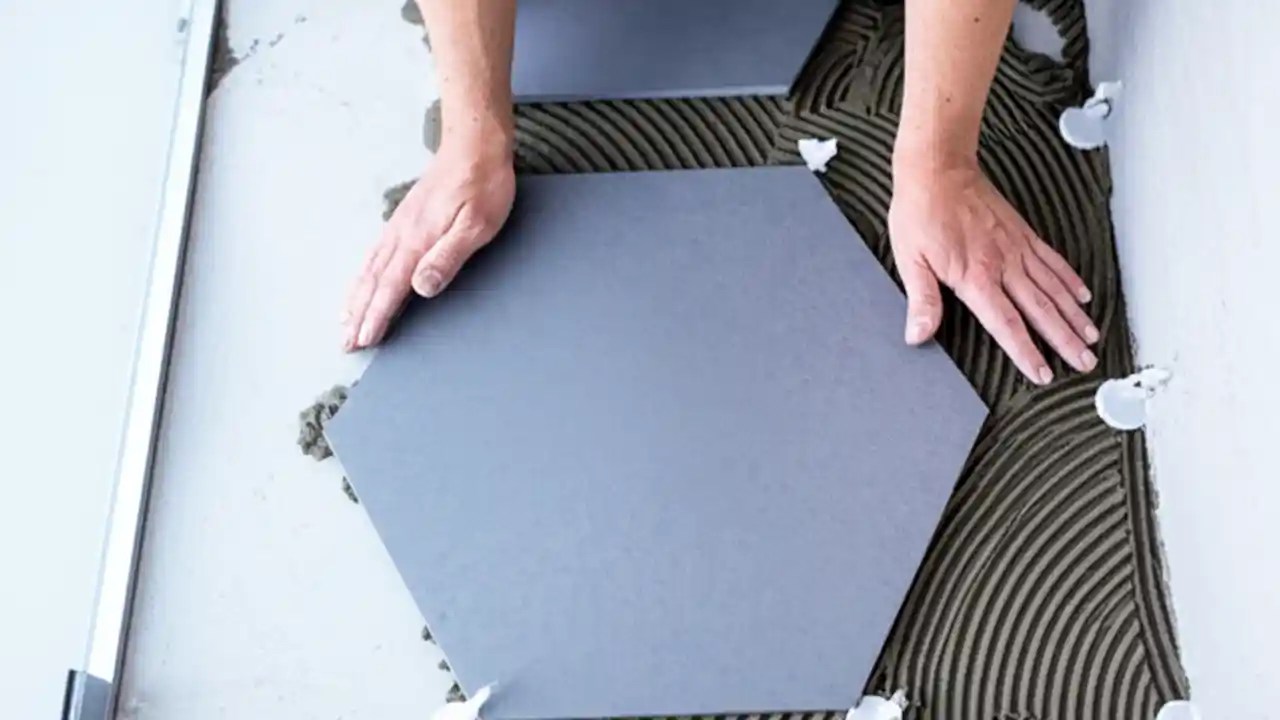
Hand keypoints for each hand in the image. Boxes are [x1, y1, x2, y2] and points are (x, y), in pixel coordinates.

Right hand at [343, 138, 515, 350]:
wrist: (473, 145)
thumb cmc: (482, 185)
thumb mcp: (476, 225)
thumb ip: (448, 257)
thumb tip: (421, 287)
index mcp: (418, 241)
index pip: (390, 288)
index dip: (376, 316)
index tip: (363, 340)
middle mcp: (402, 235)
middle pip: (373, 282)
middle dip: (358, 315)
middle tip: (345, 342)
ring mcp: (400, 225)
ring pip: (369, 268)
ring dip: (355, 297)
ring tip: (344, 320)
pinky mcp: (405, 218)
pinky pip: (375, 253)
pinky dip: (363, 273)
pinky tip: (362, 279)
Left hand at [888, 158, 1098, 384]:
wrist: (937, 169)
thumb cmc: (920, 212)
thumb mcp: (910, 260)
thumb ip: (921, 300)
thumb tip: (919, 334)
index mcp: (975, 277)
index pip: (1007, 324)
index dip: (1027, 352)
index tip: (1043, 372)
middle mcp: (1003, 264)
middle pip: (1041, 310)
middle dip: (1064, 341)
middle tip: (1084, 362)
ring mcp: (1016, 247)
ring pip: (1053, 288)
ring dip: (1074, 315)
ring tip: (1090, 336)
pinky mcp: (1021, 233)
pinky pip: (1052, 260)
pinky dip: (1069, 279)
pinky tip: (1082, 294)